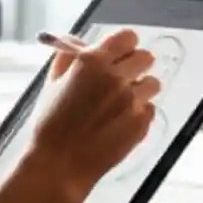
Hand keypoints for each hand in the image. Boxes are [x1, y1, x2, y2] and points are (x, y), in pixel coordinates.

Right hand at [30, 29, 160, 196]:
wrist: (59, 165)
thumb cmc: (50, 124)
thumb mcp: (52, 83)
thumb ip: (67, 57)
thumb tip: (77, 42)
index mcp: (92, 62)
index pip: (128, 37)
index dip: (124, 46)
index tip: (119, 55)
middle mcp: (116, 78)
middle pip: (146, 57)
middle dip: (135, 66)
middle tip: (122, 80)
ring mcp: (132, 100)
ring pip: (152, 83)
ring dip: (140, 90)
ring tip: (120, 105)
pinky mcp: (142, 122)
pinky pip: (150, 108)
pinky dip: (138, 114)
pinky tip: (119, 123)